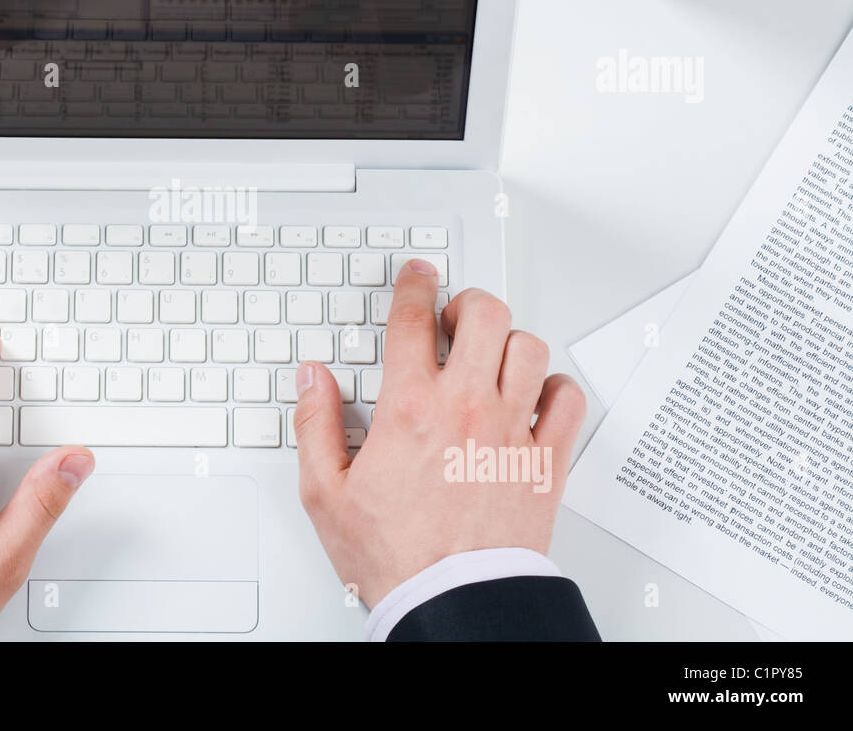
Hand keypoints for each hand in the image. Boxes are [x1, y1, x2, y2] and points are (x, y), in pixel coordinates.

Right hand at [292, 261, 585, 607]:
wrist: (452, 603)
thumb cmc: (394, 556)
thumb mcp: (325, 492)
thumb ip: (315, 425)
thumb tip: (312, 380)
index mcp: (409, 408)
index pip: (413, 319)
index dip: (414, 286)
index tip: (417, 277)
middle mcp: (465, 408)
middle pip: (485, 315)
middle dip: (468, 302)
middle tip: (455, 316)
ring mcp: (511, 430)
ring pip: (529, 347)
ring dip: (510, 340)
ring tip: (493, 352)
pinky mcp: (546, 460)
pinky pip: (567, 399)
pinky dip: (555, 386)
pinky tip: (535, 394)